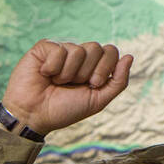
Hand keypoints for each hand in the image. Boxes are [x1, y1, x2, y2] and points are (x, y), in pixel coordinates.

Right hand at [1, 40, 132, 135]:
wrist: (34, 115)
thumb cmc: (64, 110)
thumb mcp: (97, 100)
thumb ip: (118, 81)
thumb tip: (130, 56)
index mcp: (93, 67)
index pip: (111, 51)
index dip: (105, 68)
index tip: (93, 84)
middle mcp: (79, 56)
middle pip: (97, 48)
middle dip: (87, 72)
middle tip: (73, 85)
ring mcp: (61, 50)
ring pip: (79, 49)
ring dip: (69, 73)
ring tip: (56, 82)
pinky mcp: (44, 48)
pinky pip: (59, 49)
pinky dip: (53, 67)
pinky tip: (44, 75)